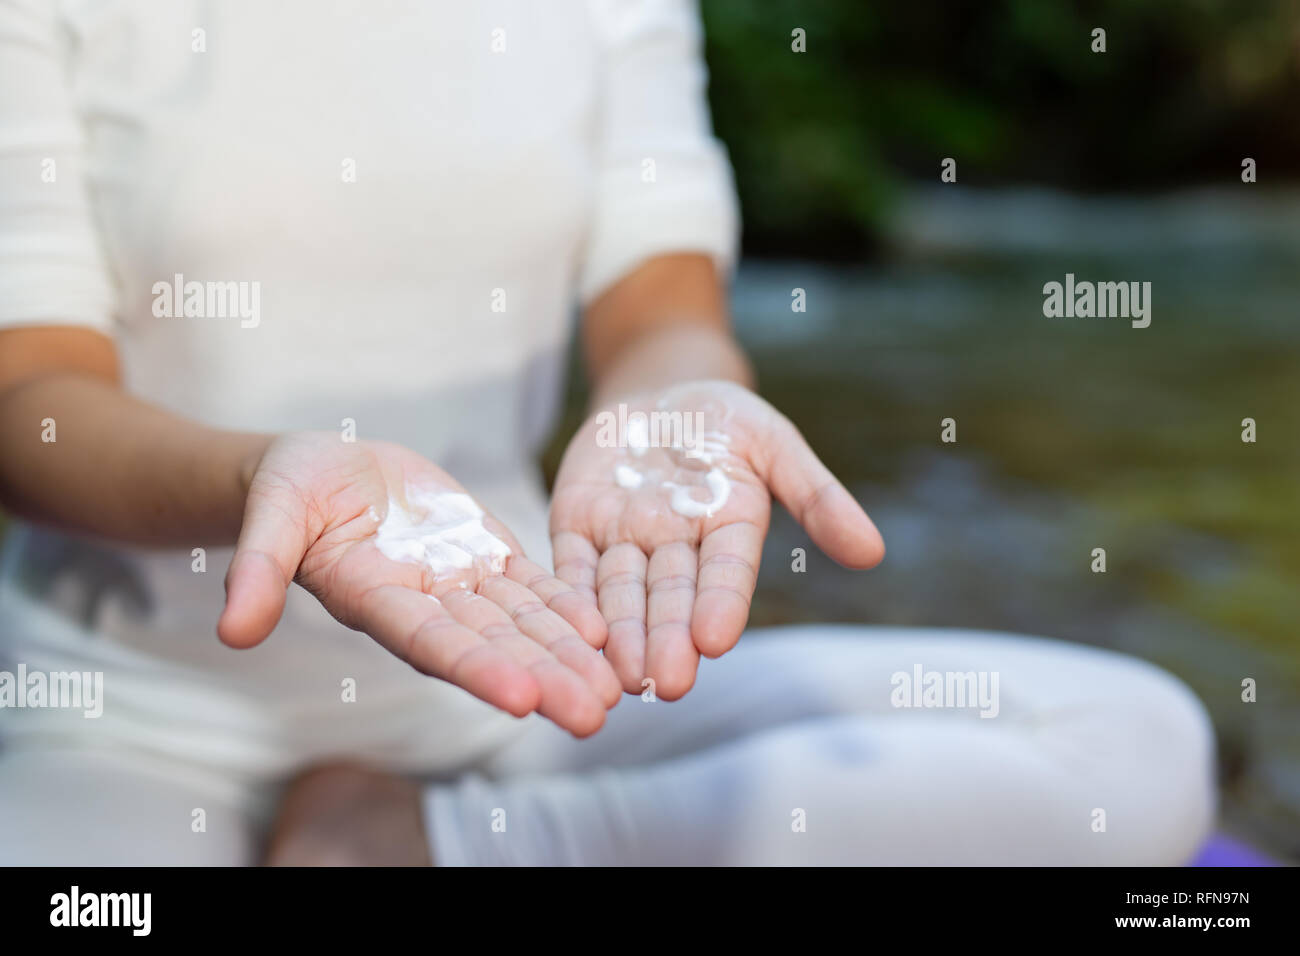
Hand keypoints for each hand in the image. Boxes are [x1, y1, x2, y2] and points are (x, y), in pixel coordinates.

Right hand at [217, 432, 618, 735]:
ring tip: (614, 693)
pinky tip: (602, 631)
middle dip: (543, 679)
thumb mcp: (269, 516)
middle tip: (594, 717)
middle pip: (490, 645)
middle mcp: (425, 602)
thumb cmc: (288, 491)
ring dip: (567, 655)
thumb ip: (257, 570)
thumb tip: (232, 631)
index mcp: (373, 599)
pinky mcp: (483, 553)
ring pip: (521, 622)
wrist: (323, 471)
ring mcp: (458, 580)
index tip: (521, 698)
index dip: (474, 667)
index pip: (428, 640)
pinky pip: (530, 583)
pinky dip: (564, 606)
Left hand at [550, 380, 884, 698]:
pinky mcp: (578, 526)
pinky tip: (571, 629)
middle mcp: (676, 546)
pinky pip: (573, 566)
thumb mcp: (774, 442)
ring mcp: (624, 538)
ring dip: (621, 635)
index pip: (725, 573)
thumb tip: (873, 552)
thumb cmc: (726, 420)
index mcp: (728, 529)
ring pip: (620, 593)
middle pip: (670, 597)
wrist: (656, 393)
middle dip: (667, 640)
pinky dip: (571, 596)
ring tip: (621, 675)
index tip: (715, 641)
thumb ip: (816, 496)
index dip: (720, 605)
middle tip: (665, 683)